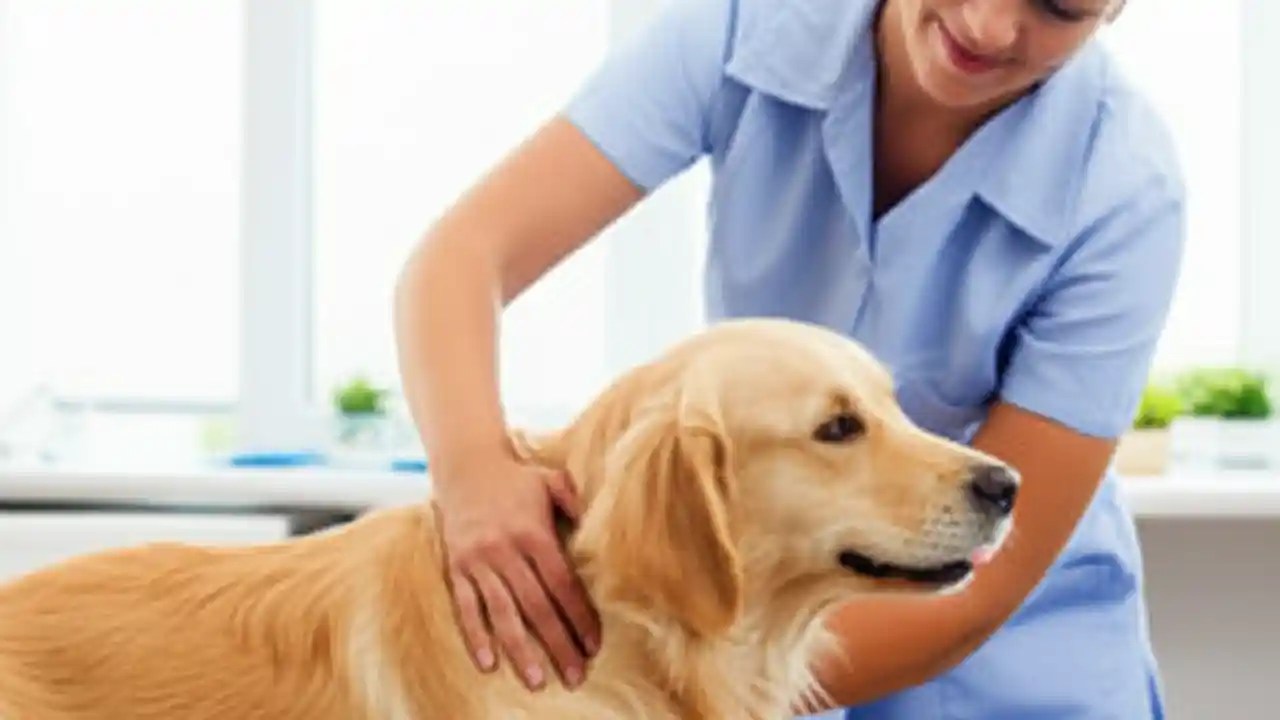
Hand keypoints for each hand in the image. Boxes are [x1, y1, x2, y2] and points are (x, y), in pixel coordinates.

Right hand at [435, 453, 599, 690]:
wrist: (465, 464)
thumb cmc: (516, 477)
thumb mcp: (552, 481)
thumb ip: (578, 503)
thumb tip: (604, 530)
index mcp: (533, 532)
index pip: (562, 584)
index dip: (579, 616)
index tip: (594, 645)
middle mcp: (505, 549)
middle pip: (537, 606)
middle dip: (558, 644)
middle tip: (575, 676)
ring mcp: (478, 560)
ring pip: (502, 613)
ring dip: (520, 650)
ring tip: (537, 680)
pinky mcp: (456, 566)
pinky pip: (465, 607)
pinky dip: (476, 636)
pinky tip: (489, 664)